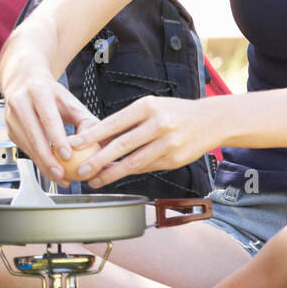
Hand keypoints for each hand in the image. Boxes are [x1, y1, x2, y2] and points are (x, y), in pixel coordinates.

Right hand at [0, 54, 98, 184]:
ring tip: (60, 177)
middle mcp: (20, 103)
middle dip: (48, 159)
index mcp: (38, 91)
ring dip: (43, 165)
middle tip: (62, 174)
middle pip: (34, 135)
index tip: (68, 155)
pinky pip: (24, 149)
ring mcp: (11, 117)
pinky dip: (38, 161)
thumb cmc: (51, 94)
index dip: (57, 138)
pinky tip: (50, 169)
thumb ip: (86, 121)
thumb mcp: (71, 101)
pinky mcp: (9, 130)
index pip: (48, 117)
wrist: (24, 82)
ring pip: (27, 146)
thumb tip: (102, 143)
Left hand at [64, 95, 217, 187]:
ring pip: (133, 163)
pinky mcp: (174, 160)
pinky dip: (128, 173)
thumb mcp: (150, 106)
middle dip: (98, 160)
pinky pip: (146, 168)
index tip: (74, 144)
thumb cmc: (173, 112)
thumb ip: (127, 121)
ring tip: (94, 180)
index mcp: (147, 106)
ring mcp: (168, 143)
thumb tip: (96, 137)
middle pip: (121, 146)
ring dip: (111, 174)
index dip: (92, 135)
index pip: (114, 122)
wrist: (212, 120)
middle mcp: (158, 124)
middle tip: (80, 170)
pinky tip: (114, 176)